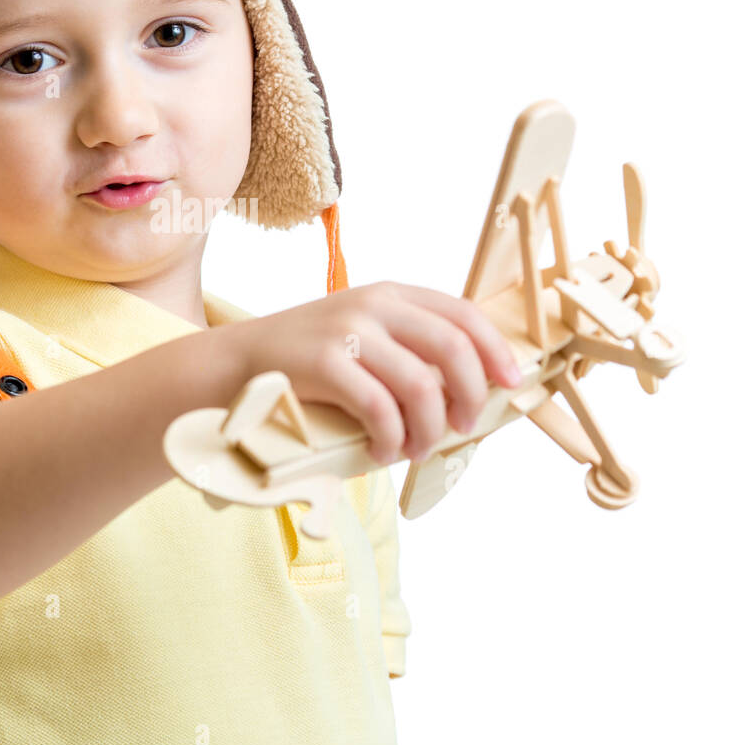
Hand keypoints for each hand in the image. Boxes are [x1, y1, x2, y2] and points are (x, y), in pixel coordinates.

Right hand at [222, 281, 522, 466]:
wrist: (234, 364)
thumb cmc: (307, 362)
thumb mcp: (361, 336)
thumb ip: (407, 350)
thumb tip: (469, 394)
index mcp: (390, 294)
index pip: (462, 312)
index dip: (494, 349)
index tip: (510, 382)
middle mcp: (374, 304)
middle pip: (452, 347)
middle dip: (469, 394)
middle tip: (463, 427)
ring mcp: (348, 331)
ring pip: (420, 386)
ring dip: (428, 428)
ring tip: (416, 449)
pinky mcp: (324, 363)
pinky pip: (380, 409)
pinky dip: (391, 439)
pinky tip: (384, 450)